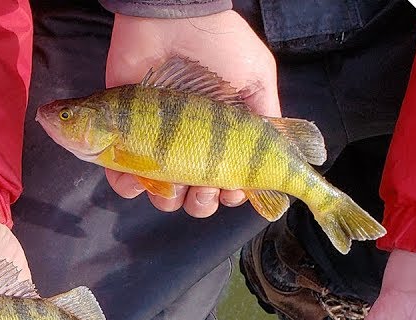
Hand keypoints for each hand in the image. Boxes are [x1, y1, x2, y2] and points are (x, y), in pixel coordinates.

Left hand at [104, 11, 278, 216]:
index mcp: (222, 139)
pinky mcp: (124, 138)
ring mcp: (156, 145)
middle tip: (207, 187)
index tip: (236, 189)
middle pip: (196, 198)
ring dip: (170, 200)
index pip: (229, 183)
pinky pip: (123, 179)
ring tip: (175, 183)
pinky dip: (131, 186)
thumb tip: (292, 157)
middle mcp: (190, 147)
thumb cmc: (219, 45)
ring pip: (162, 195)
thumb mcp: (256, 78)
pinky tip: (141, 178)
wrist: (172, 20)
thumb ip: (268, 118)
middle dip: (204, 203)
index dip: (233, 196)